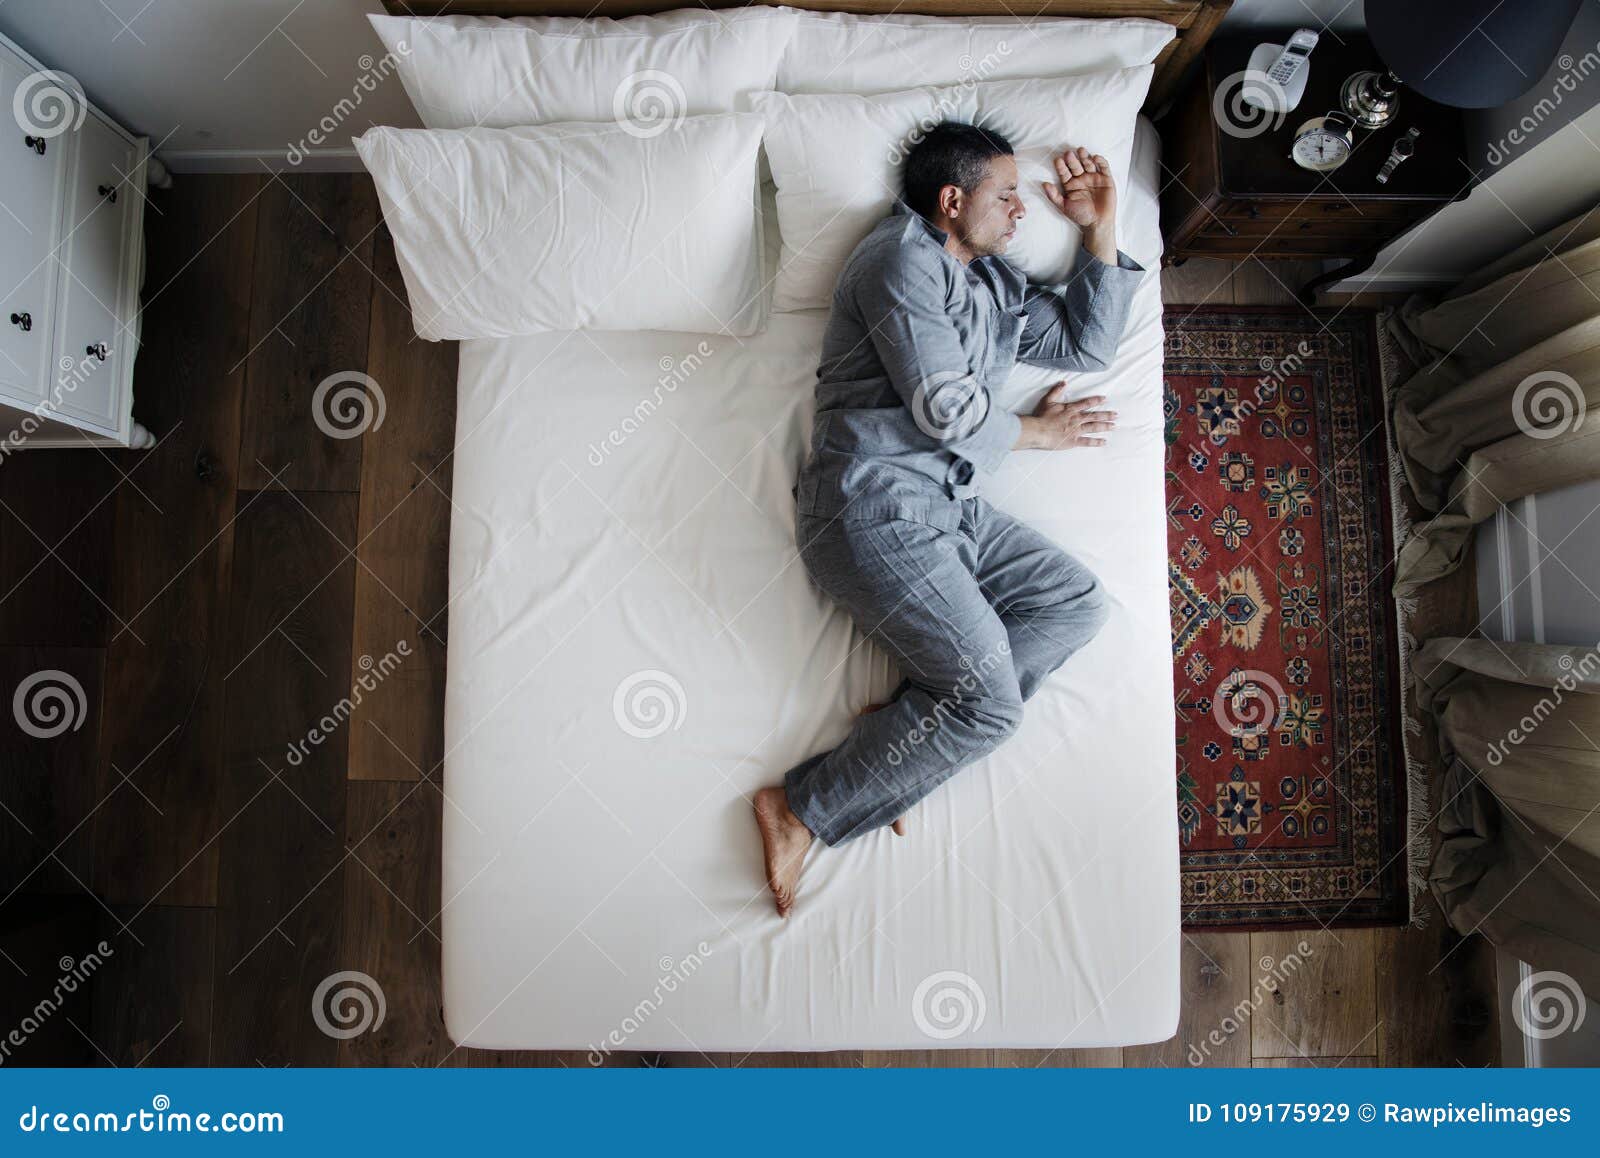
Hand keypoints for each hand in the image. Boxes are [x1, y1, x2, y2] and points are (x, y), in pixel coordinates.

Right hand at [1014, 384, 1116, 450]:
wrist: (1039, 431)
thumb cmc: (1041, 416)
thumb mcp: (1047, 400)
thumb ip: (1056, 390)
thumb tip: (1064, 382)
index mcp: (1071, 409)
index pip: (1087, 403)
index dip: (1096, 400)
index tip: (1104, 399)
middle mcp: (1076, 419)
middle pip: (1094, 416)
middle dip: (1106, 415)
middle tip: (1116, 415)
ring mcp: (1076, 430)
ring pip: (1094, 427)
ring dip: (1105, 426)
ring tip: (1114, 426)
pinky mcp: (1074, 441)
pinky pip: (1087, 441)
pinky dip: (1096, 442)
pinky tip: (1104, 442)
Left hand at [1042, 146, 1117, 264]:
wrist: (1098, 222)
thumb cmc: (1080, 215)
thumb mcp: (1064, 207)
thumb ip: (1054, 196)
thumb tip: (1044, 184)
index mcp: (1071, 184)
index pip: (1064, 172)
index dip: (1061, 166)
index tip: (1057, 160)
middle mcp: (1081, 178)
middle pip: (1076, 166)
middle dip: (1072, 160)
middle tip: (1068, 154)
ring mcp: (1094, 177)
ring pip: (1089, 163)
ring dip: (1085, 157)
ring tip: (1081, 151)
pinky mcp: (1106, 178)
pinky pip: (1104, 167)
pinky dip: (1100, 161)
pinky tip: (1095, 157)